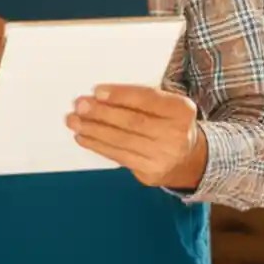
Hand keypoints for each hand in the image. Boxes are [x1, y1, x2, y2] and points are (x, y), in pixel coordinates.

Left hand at [66, 84, 206, 188]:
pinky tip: (83, 137)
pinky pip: (119, 156)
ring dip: (94, 130)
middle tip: (80, 105)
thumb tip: (99, 96)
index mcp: (181, 110)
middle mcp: (176, 134)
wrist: (188, 158)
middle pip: (133, 121)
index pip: (148, 99)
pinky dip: (98, 145)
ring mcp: (164, 156)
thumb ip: (140, 98)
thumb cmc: (168, 123)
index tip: (97, 91)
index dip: (121, 95)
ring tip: (74, 121)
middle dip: (102, 113)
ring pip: (122, 141)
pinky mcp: (150, 172)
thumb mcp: (165, 105)